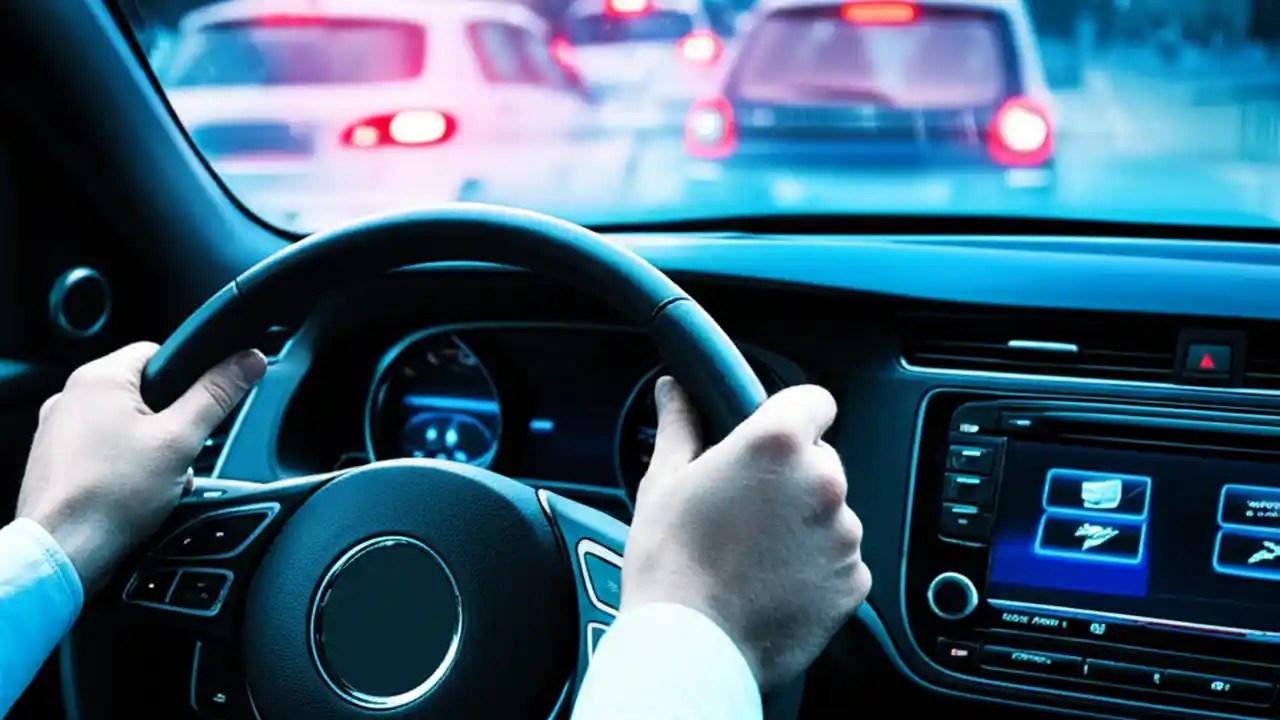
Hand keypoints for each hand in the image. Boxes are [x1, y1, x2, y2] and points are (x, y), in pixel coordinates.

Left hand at [17, 342, 265, 592]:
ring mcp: (58, 430)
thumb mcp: (180, 440)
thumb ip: (217, 395)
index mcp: (98, 379)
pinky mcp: (56, 460)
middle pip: (145, 393)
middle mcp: (70, 397)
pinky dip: (125, 467)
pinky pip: (105, 450)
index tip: (202, 407)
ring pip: (126, 425)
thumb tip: (248, 360)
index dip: (190, 379)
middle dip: (172, 425)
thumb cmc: (110, 497)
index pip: (159, 353)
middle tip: (178, 454)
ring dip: (151, 449)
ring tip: (155, 481)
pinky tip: (134, 493)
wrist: (63, 553)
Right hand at [622, 378, 869, 689]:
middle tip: (747, 508)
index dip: (792, 415)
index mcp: (777, 444)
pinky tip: (774, 583)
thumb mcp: (664, 482)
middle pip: (820, 460)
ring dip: (804, 524)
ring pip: (831, 512)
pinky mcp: (854, 580)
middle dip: (792, 477)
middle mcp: (822, 482)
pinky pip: (840, 560)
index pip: (814, 400)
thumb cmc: (671, 563)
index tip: (772, 436)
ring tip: (756, 554)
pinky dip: (816, 568)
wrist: (691, 646)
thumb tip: (674, 389)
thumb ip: (680, 424)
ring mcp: (844, 534)